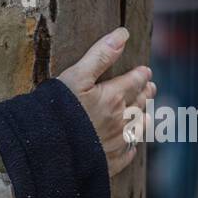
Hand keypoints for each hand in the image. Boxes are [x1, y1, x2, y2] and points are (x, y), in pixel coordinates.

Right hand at [56, 28, 155, 177]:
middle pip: (139, 104)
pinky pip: (126, 155)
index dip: (141, 75)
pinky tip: (130, 148)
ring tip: (148, 117)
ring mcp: (115, 144)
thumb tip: (123, 34)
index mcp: (113, 97)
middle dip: (146, 94)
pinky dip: (130, 149)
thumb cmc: (56, 112)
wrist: (46, 152)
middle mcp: (120, 120)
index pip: (134, 81)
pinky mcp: (108, 164)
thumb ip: (100, 55)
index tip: (146, 71)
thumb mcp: (75, 77)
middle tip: (151, 88)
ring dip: (144, 120)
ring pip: (138, 130)